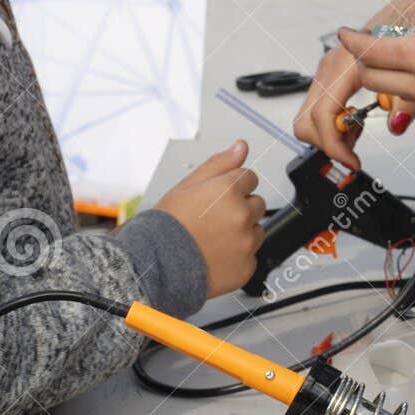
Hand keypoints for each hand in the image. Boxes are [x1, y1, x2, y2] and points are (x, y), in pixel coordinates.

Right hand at [154, 141, 266, 298]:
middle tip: (215, 220)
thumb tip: (241, 147)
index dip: (234, 186)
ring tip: (216, 240)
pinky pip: (250, 258)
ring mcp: (246, 244)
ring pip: (257, 231)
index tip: (220, 198)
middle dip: (241, 209)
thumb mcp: (189, 185)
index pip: (250, 178)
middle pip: (257, 204)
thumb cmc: (168, 225)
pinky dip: (238, 258)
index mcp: (229, 191)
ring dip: (243, 233)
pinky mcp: (246, 268)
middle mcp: (242, 216)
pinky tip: (218, 257)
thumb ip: (220, 164)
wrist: (158, 264)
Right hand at [294, 0, 414, 163]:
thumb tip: (396, 125)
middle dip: (326, 143)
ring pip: (309, 116)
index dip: (334, 144)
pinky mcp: (334, 75)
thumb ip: (409, 99)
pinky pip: (321, 108)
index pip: (324, 113)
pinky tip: (357, 123)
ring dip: (329, 135)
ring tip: (358, 137)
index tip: (353, 162)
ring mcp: (330, 69)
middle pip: (306, 119)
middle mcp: (333, 63)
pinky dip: (333, 125)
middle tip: (353, 153)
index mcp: (348, 60)